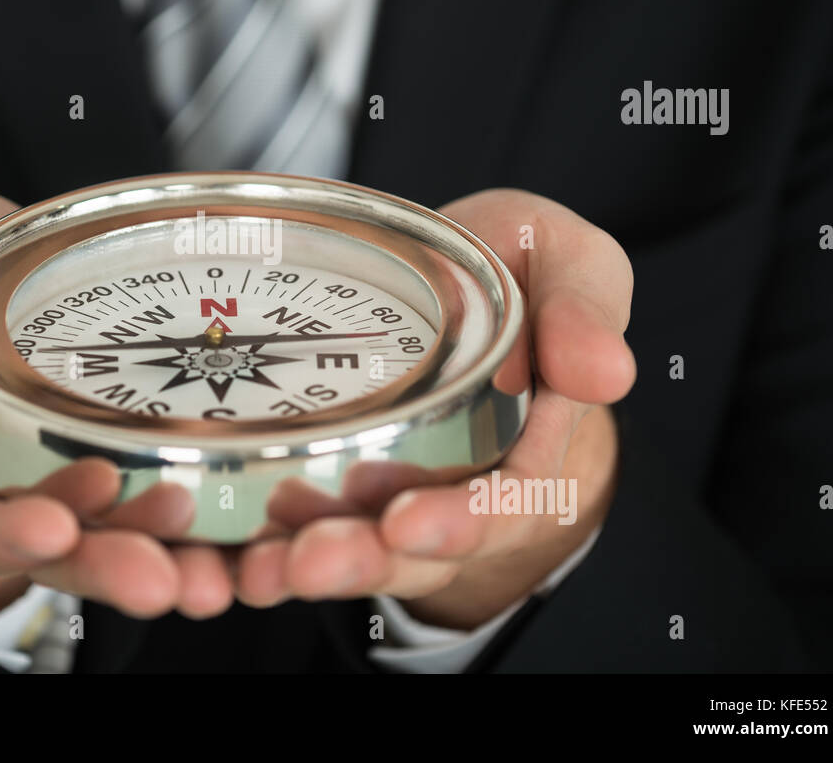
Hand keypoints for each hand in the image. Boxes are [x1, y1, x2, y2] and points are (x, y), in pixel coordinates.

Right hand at [0, 185, 236, 624]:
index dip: (3, 532)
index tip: (51, 528)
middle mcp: (6, 476)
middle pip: (53, 546)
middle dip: (104, 564)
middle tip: (159, 577)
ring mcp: (68, 464)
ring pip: (113, 532)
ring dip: (161, 555)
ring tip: (208, 572)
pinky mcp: (121, 441)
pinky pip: (158, 488)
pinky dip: (197, 516)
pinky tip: (238, 527)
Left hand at [233, 189, 634, 629]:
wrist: (461, 278)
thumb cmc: (519, 269)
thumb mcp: (566, 263)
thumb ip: (583, 307)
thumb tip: (605, 372)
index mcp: (533, 440)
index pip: (507, 498)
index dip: (460, 518)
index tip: (407, 522)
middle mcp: (464, 486)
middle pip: (420, 545)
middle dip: (366, 557)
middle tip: (310, 561)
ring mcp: (400, 490)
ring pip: (360, 548)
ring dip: (309, 561)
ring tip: (261, 568)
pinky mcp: (342, 483)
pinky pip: (309, 525)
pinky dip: (268, 542)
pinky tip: (228, 549)